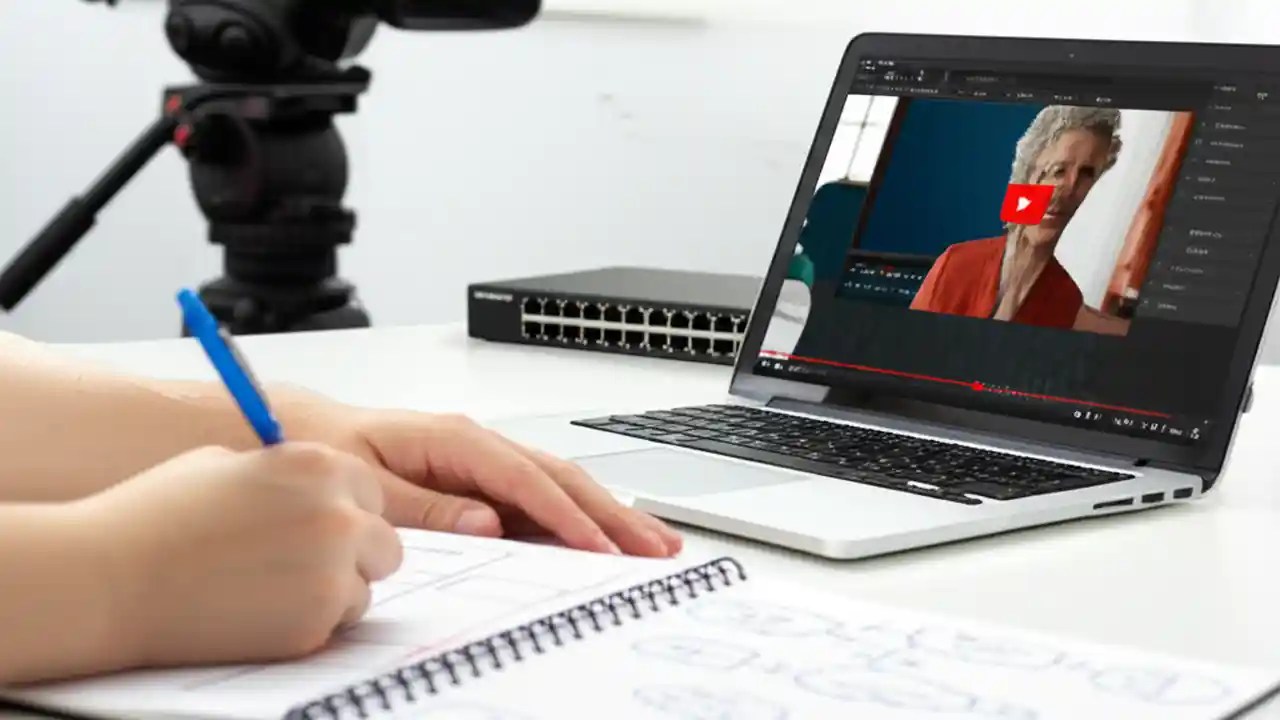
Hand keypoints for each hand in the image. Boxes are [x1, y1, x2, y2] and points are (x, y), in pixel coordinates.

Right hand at [82, 443, 401, 671]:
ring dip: (334, 590)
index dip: (345, 510)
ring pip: (366, 587)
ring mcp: (331, 573)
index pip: (371, 491)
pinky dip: (309, 622)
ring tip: (271, 586)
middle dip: (353, 555)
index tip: (318, 523)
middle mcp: (337, 517)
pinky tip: (260, 609)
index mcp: (318, 466)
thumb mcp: (230, 464)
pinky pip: (338, 624)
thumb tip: (324, 490)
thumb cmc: (160, 514)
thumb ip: (289, 475)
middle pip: (384, 544)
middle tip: (303, 564)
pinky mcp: (314, 624)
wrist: (111, 577)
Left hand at [275, 390, 682, 557]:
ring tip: (653, 542)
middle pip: (559, 478)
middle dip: (611, 514)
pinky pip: (539, 502)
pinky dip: (578, 521)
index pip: (523, 478)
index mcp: (453, 438)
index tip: (598, 546)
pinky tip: (607, 538)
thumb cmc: (328, 449)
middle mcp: (478, 447)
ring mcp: (485, 465)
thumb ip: (424, 505)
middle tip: (657, 545)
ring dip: (607, 516)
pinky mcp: (483, 485)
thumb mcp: (364, 479)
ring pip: (559, 488)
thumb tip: (487, 522)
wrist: (306, 436)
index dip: (565, 514)